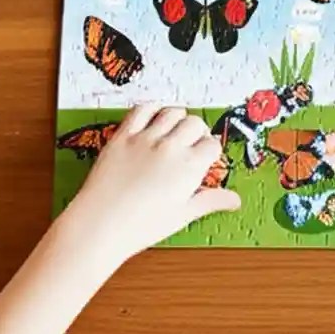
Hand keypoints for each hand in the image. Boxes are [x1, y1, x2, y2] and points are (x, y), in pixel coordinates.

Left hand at [61, 105, 239, 264]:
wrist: (100, 224)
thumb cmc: (141, 225)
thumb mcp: (182, 214)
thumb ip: (210, 201)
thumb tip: (234, 200)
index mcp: (189, 167)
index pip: (212, 145)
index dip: (211, 151)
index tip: (206, 158)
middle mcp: (170, 147)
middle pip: (195, 124)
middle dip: (198, 132)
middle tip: (192, 144)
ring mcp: (145, 138)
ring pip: (172, 112)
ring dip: (178, 118)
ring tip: (175, 131)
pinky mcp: (123, 135)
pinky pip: (142, 109)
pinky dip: (152, 108)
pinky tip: (154, 116)